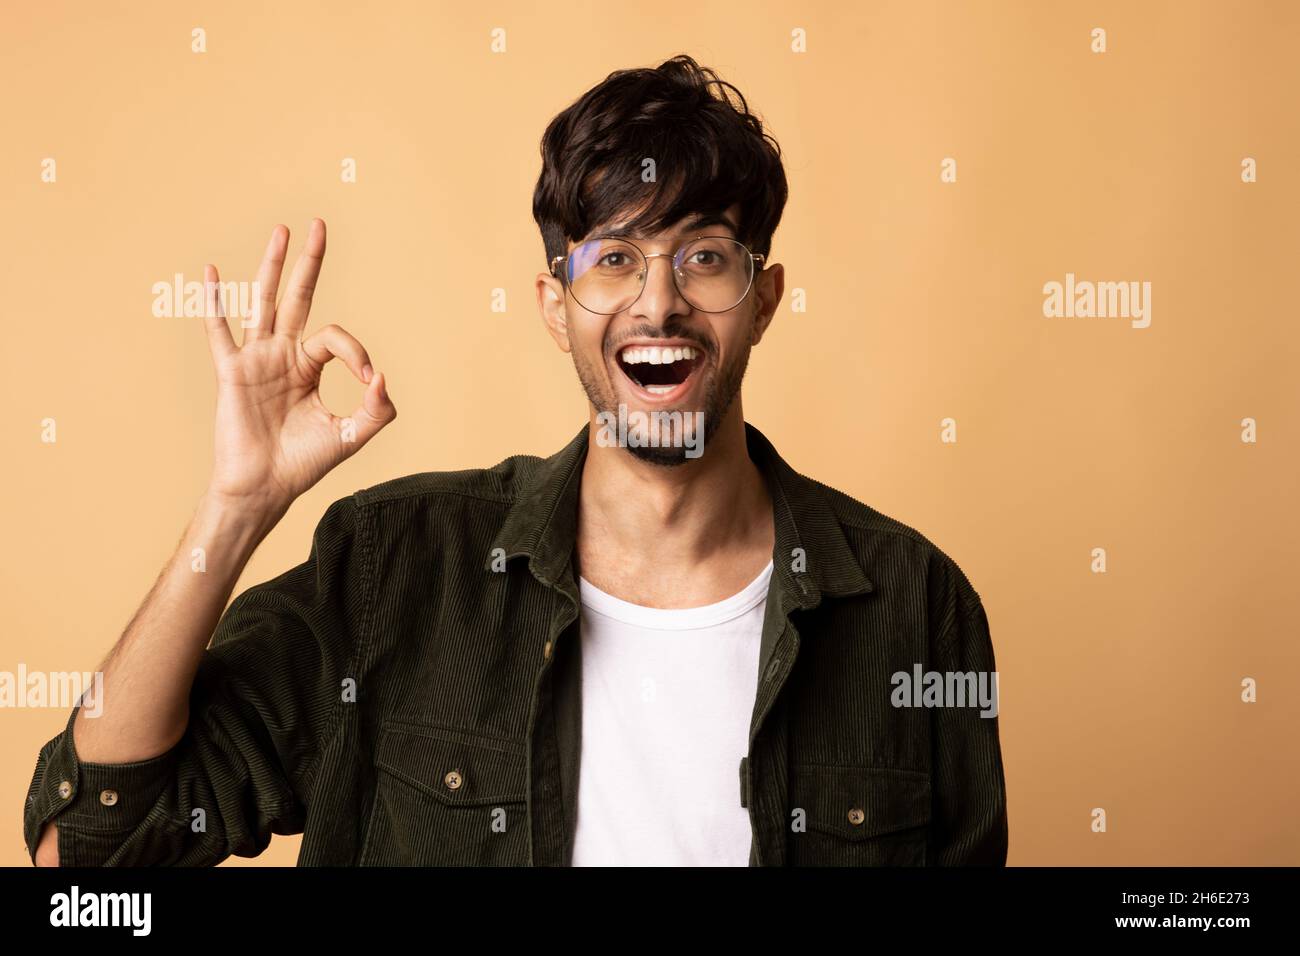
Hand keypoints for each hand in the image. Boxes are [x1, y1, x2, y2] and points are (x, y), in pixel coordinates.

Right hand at [202, 220, 395, 517]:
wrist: (265, 487)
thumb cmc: (303, 464)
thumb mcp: (351, 436)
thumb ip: (377, 409)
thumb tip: (382, 376)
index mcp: (308, 366)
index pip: (336, 338)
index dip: (357, 352)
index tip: (370, 381)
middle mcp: (282, 355)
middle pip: (298, 297)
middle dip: (309, 262)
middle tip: (319, 224)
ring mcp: (255, 360)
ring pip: (264, 301)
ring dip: (272, 266)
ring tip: (282, 230)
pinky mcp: (231, 372)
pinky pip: (220, 331)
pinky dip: (214, 303)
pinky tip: (209, 272)